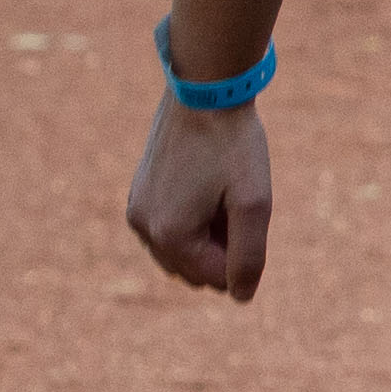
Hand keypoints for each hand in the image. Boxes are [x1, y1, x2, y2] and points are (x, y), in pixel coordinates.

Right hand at [126, 97, 274, 301]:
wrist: (204, 93)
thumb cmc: (234, 146)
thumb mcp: (254, 203)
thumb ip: (249, 255)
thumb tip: (241, 298)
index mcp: (168, 234)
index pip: (217, 277)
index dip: (243, 251)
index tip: (247, 211)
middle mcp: (143, 228)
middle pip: (197, 267)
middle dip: (223, 247)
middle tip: (234, 201)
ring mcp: (136, 211)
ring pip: (183, 250)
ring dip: (209, 234)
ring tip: (221, 191)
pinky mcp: (139, 195)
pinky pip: (170, 229)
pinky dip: (193, 220)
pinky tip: (208, 186)